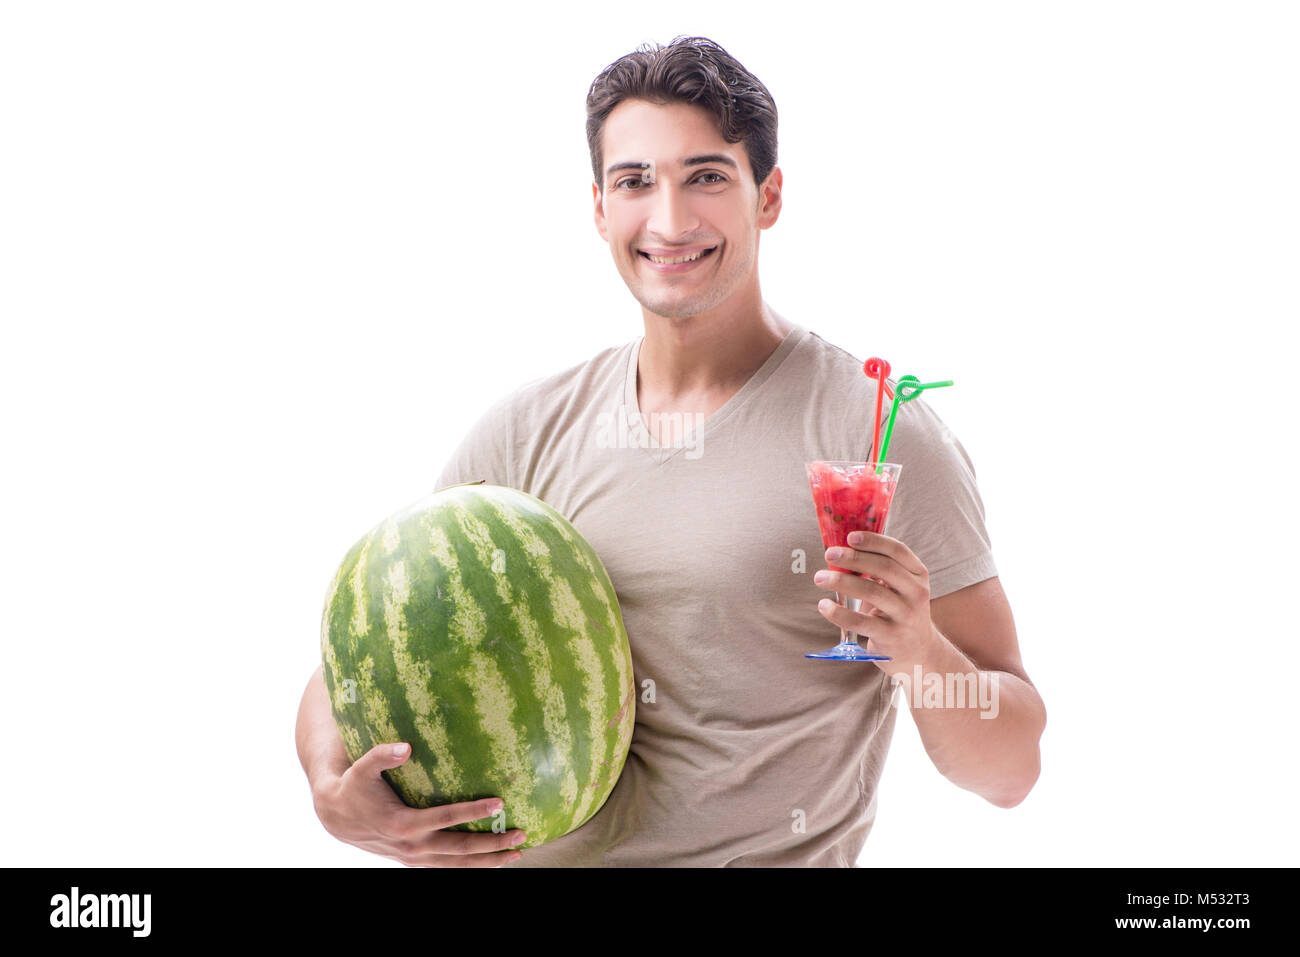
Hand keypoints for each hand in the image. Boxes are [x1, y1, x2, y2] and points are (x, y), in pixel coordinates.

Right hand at [312, 742, 526, 867]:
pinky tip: (492, 861)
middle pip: (459, 849)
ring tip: (517, 854)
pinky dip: (471, 866)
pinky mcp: (415, 860)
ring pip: (457, 865)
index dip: (473, 812)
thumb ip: (381, 755)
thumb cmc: (354, 786)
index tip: (499, 803)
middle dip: (492, 843)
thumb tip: (405, 746)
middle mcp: (411, 845)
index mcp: (403, 822)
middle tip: (521, 834)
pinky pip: (448, 868)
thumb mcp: (362, 768)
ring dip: (488, 861)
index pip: (446, 818)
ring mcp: (414, 857)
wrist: (336, 817)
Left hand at [813, 530, 934, 667]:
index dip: (874, 541)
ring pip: (872, 592)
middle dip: (853, 558)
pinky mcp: (891, 636)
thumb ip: (880, 569)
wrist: (919, 653)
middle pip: (884, 568)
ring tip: (819, 577)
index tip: (850, 536)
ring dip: (841, 582)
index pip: (898, 550)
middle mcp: (916, 593)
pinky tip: (824, 606)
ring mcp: (905, 615)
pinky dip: (839, 613)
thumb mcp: (901, 588)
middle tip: (829, 554)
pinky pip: (861, 622)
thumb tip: (841, 548)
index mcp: (918, 575)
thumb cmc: (899, 611)